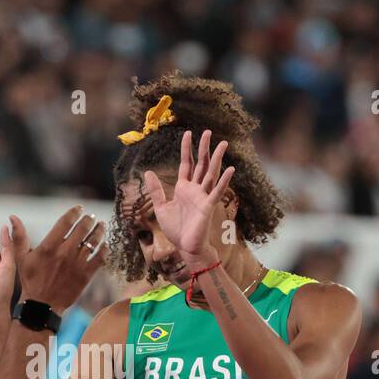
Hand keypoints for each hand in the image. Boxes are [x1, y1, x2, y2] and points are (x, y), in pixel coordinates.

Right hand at [14, 205, 106, 312]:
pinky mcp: (85, 275)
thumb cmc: (30, 280)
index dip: (74, 212)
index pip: (65, 222)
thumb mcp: (21, 258)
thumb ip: (18, 236)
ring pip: (93, 242)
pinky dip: (104, 249)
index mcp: (49, 246)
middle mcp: (64, 253)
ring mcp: (77, 264)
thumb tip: (12, 217)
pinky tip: (105, 245)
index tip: (79, 208)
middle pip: (82, 229)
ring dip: (99, 231)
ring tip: (101, 226)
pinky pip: (99, 258)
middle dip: (88, 220)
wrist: (41, 305)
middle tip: (91, 217)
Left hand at [142, 129, 234, 268]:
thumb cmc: (175, 229)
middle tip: (207, 131)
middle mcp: (195, 189)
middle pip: (201, 164)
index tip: (188, 133)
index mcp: (184, 188)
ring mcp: (203, 197)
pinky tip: (231, 169)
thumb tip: (148, 172)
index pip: (187, 163)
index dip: (187, 149)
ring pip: (211, 173)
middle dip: (204, 148)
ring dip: (217, 159)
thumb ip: (156, 190)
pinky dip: (224, 181)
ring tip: (223, 144)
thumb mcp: (161, 207)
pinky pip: (217, 192)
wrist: (185, 247)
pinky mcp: (208, 206)